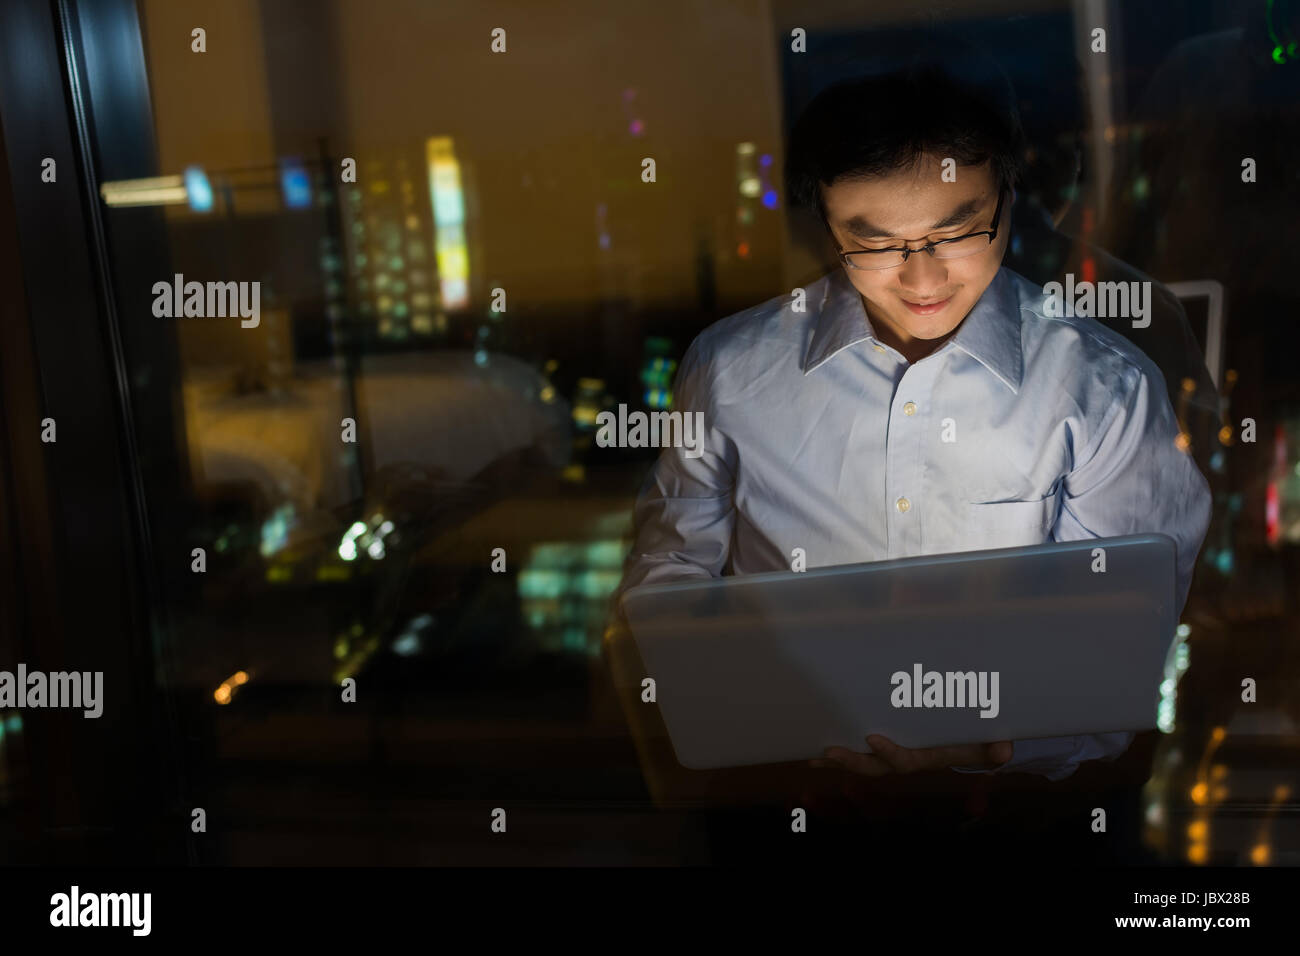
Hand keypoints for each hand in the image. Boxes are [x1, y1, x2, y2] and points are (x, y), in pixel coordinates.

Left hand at [810, 734, 1012, 775]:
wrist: (968, 741)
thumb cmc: (975, 737)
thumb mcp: (986, 742)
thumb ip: (992, 748)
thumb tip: (1004, 752)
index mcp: (925, 758)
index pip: (905, 761)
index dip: (890, 753)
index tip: (874, 739)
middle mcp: (905, 760)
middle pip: (875, 767)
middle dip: (852, 761)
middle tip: (829, 752)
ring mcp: (891, 755)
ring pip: (862, 763)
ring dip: (838, 760)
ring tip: (813, 756)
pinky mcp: (881, 746)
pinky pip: (857, 752)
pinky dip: (837, 753)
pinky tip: (813, 749)